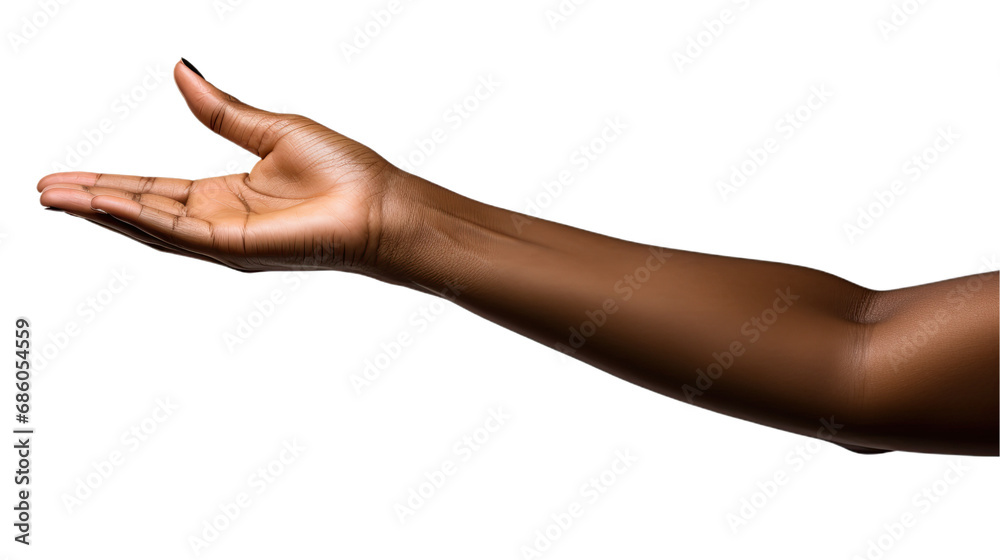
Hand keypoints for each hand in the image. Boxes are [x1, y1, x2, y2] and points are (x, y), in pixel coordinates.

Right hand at [38, 59, 401, 272]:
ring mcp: (225, 239)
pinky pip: (177, 232)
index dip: (110, 182)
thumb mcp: (271, 130)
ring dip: (102, 211)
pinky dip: (138, 218)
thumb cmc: (344, 172)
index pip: (154, 189)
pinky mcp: (237, 248)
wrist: (382, 204)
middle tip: (45, 190)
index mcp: (226, 194)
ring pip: (150, 226)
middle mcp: (219, 221)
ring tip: (57, 197)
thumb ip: (220, 109)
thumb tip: (182, 69)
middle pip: (142, 211)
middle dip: (92, 200)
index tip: (67, 176)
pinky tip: (104, 203)